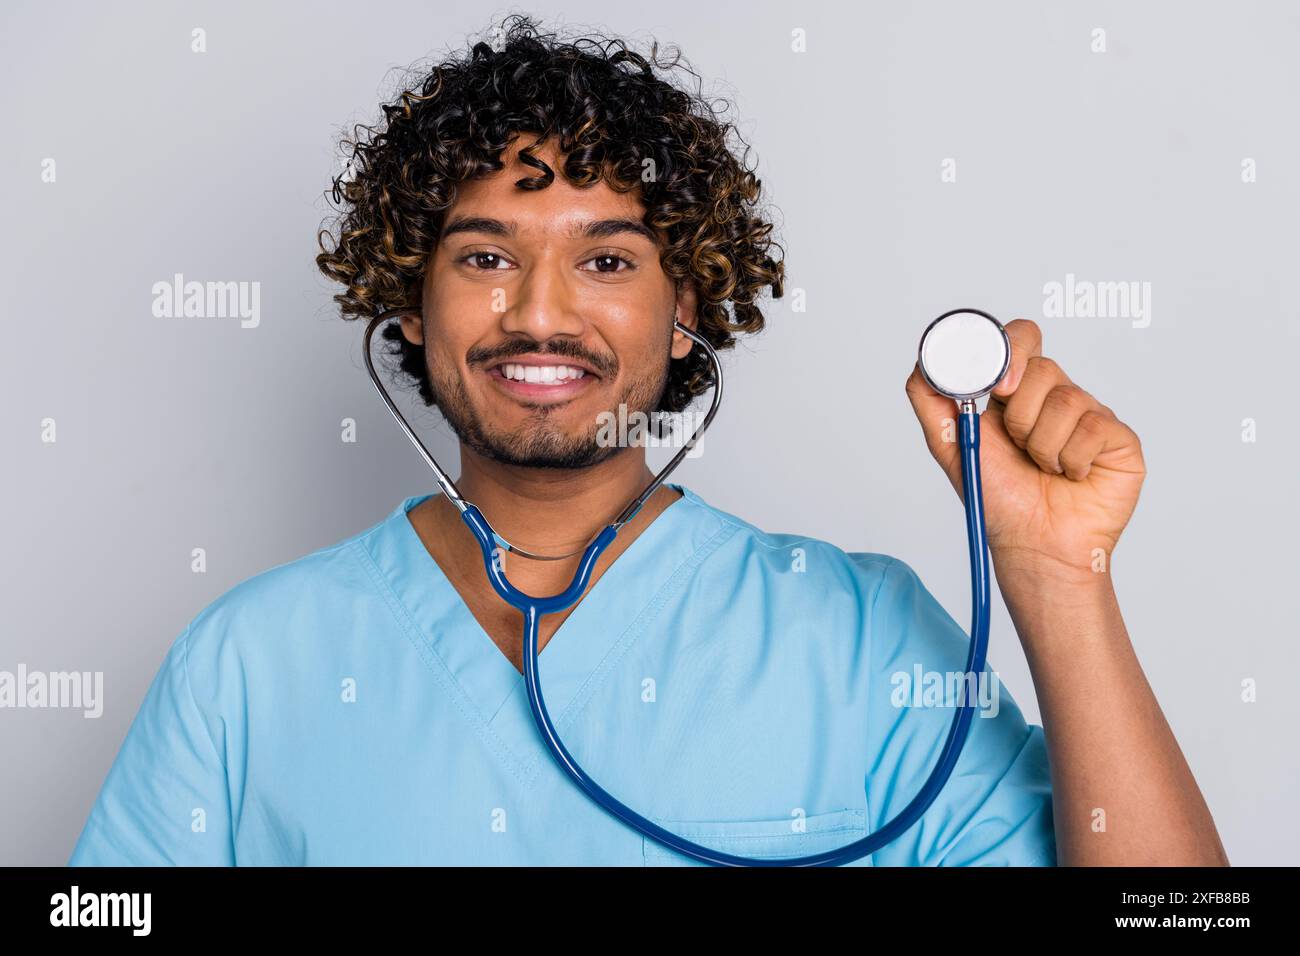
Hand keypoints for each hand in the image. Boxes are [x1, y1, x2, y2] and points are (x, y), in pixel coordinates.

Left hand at [905, 318, 1145, 588]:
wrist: (1032, 545)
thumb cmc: (998, 499)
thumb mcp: (951, 444)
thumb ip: (931, 401)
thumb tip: (923, 362)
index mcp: (1018, 391)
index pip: (1022, 338)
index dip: (1012, 350)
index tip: (998, 385)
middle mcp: (1056, 396)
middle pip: (1043, 368)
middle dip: (1019, 418)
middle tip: (1018, 447)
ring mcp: (1091, 414)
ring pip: (1067, 400)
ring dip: (1043, 446)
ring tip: (1043, 469)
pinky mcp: (1118, 439)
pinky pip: (1095, 427)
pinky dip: (1072, 460)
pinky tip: (1072, 476)